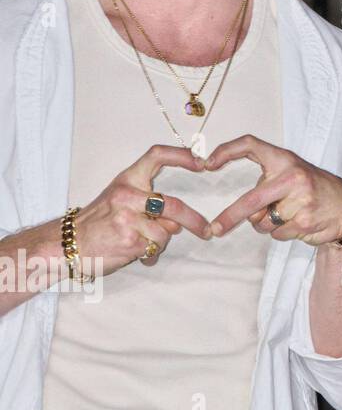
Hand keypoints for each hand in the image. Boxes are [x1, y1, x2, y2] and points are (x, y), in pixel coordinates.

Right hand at [75, 145, 210, 275]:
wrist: (67, 244)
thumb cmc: (98, 222)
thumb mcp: (120, 200)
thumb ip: (150, 203)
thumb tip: (178, 221)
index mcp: (127, 180)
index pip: (156, 155)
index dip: (182, 155)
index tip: (201, 162)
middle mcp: (127, 195)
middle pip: (173, 205)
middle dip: (194, 220)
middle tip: (205, 230)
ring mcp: (127, 218)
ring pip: (166, 232)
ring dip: (160, 242)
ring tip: (142, 242)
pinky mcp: (129, 240)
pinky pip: (155, 248)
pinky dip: (151, 254)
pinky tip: (138, 253)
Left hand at [204, 134, 341, 246]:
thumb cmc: (314, 189)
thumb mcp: (292, 175)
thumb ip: (266, 185)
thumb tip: (242, 212)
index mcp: (285, 159)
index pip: (250, 145)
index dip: (226, 151)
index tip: (206, 163)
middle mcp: (292, 176)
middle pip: (251, 199)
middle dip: (230, 216)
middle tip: (214, 229)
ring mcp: (300, 199)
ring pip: (263, 222)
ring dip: (267, 225)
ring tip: (287, 215)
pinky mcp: (304, 221)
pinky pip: (276, 234)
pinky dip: (281, 233)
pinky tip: (298, 223)